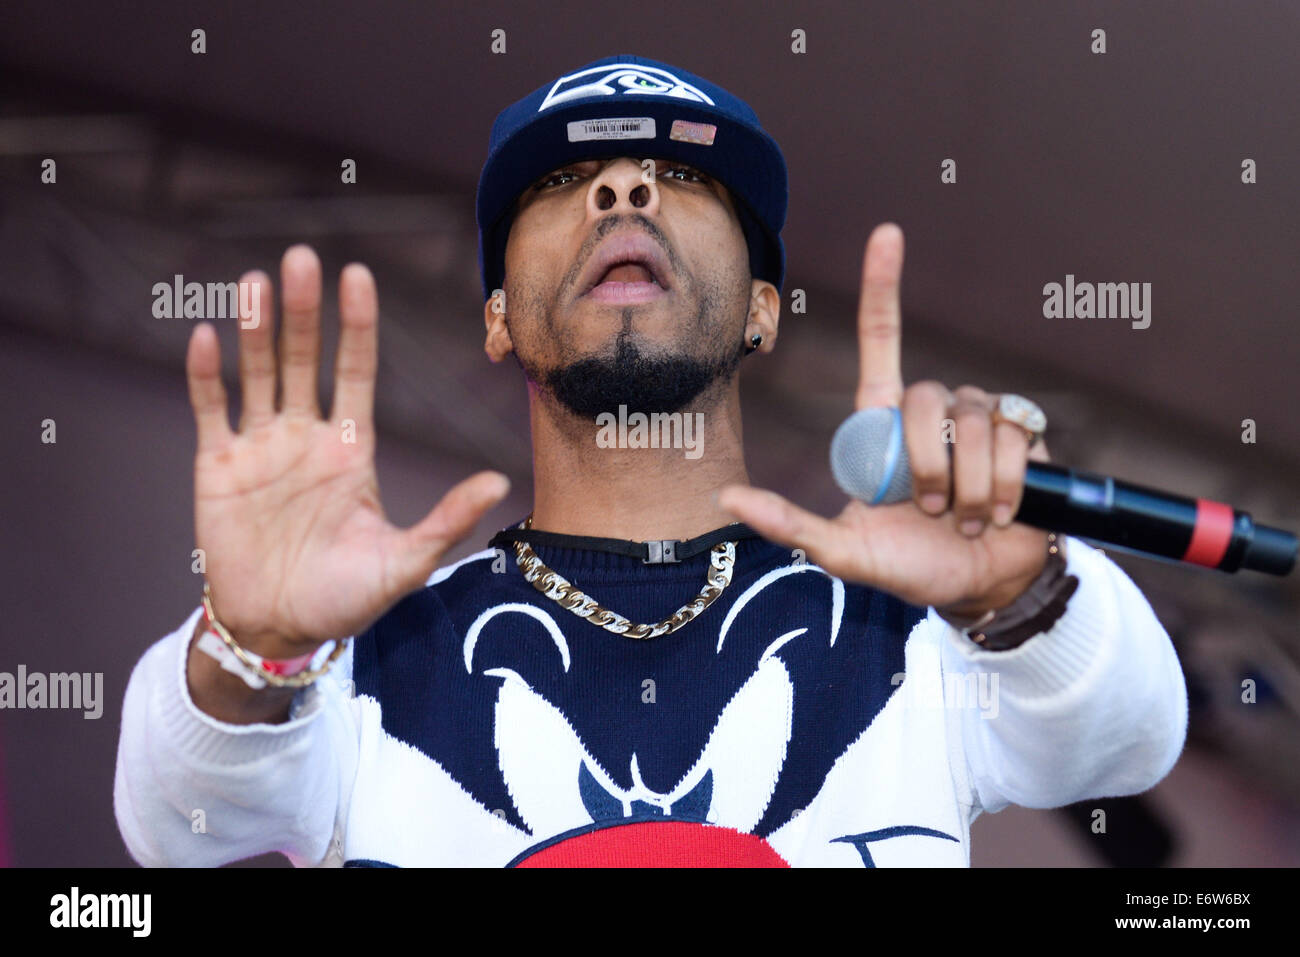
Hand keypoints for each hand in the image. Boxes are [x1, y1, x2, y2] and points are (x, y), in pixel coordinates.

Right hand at [187, 246, 509, 657]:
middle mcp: (307, 437)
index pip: (357, 371)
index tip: (358, 275)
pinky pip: (212, 411)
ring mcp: (261, 448)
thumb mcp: (405, 563)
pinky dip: (207, 375)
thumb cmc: (346, 600)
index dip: (356, 325)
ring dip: (256, 329)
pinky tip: (208, 335)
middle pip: (305, 360)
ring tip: (257, 282)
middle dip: (305, 311)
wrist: (278, 631)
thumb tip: (501, 480)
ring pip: (258, 373)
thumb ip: (447, 520)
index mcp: (351, 449)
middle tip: (302, 258)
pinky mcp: (217, 468)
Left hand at [718, 223, 1049, 613]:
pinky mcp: (1025, 437)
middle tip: (928, 512)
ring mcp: (980, 421)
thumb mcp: (844, 552)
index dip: (883, 285)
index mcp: (882, 423)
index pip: (881, 338)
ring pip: (973, 420)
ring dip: (967, 483)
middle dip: (925, 464)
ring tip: (964, 519)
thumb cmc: (909, 566)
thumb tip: (728, 497)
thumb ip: (790, 525)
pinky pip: (1016, 439)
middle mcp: (931, 411)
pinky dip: (1005, 486)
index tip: (888, 232)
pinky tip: (1001, 514)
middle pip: (924, 396)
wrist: (982, 588)